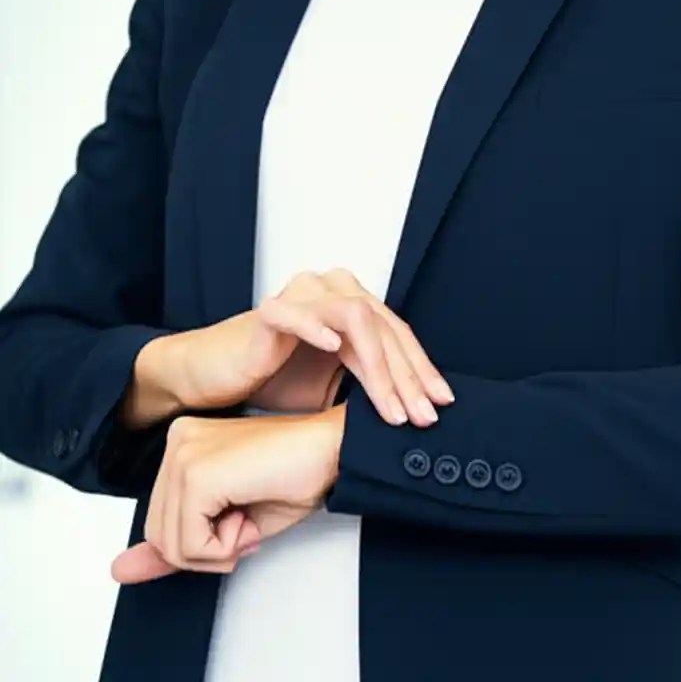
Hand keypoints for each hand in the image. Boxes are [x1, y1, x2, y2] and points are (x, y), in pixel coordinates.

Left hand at [110, 406, 346, 584]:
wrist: (336, 448)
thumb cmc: (301, 475)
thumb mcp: (233, 520)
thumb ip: (179, 544)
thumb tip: (120, 572)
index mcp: (183, 445)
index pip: (160, 522)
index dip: (203, 541)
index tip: (239, 524)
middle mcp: (175, 443)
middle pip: (159, 535)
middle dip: (207, 550)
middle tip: (247, 527)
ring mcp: (183, 456)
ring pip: (170, 543)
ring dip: (217, 550)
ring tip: (249, 521)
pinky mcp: (196, 474)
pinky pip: (189, 542)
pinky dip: (223, 548)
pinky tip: (248, 519)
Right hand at [127, 269, 451, 428]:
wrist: (213, 376)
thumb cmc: (271, 378)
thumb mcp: (333, 388)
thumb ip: (369, 387)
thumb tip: (415, 412)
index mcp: (352, 306)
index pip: (397, 335)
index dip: (422, 369)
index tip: (442, 402)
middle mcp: (333, 292)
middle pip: (385, 328)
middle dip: (409, 376)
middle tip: (423, 414)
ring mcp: (302, 296)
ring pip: (356, 319)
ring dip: (379, 367)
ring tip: (391, 406)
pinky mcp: (269, 311)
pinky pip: (297, 313)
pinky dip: (317, 329)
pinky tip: (336, 350)